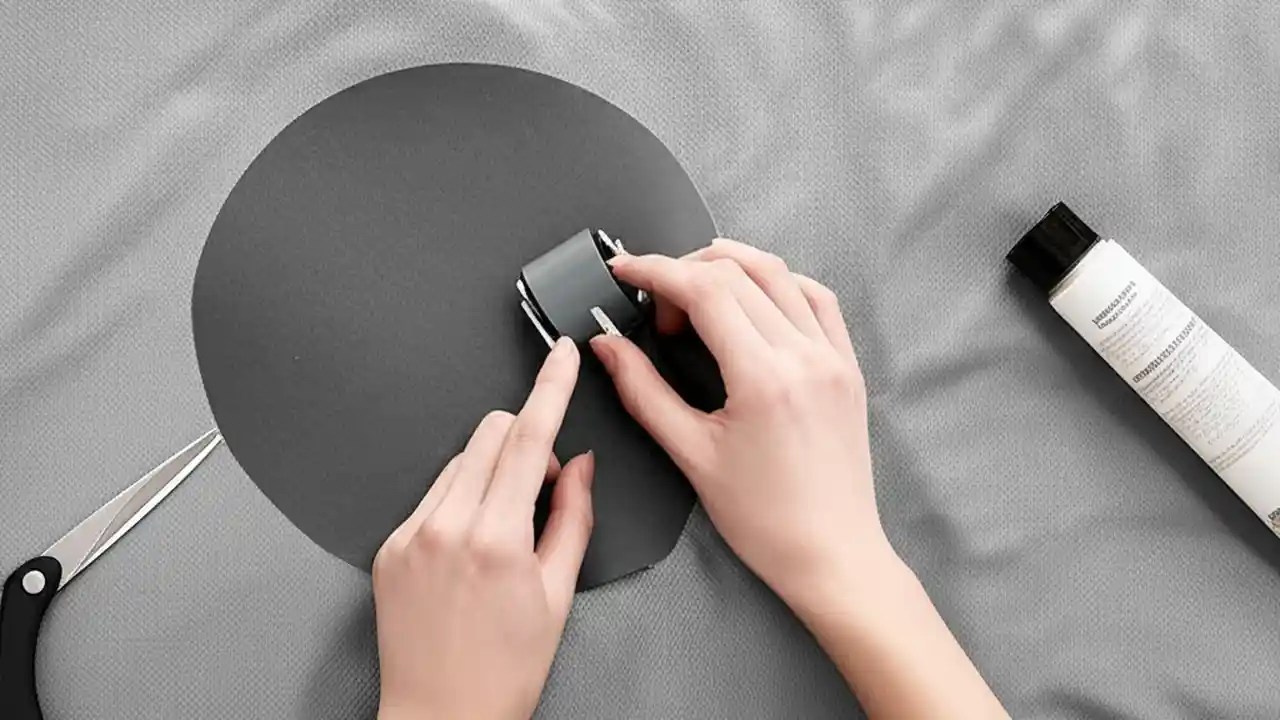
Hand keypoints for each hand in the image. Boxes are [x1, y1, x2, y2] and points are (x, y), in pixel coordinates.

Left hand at [373, 338, 593, 719]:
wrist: (441, 717)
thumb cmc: (503, 671)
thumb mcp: (557, 594)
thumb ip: (572, 518)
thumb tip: (578, 467)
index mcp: (496, 539)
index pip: (528, 438)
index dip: (550, 388)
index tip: (561, 357)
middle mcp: (446, 528)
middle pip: (489, 435)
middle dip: (524, 442)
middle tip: (542, 491)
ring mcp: (411, 534)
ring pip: (459, 461)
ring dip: (490, 472)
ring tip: (504, 531)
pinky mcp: (389, 545)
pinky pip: (432, 494)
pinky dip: (459, 499)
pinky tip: (471, 546)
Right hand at [594, 241, 1006, 718]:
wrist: (832, 555)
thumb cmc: (764, 520)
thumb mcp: (691, 455)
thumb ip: (644, 392)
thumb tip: (607, 346)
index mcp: (764, 378)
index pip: (704, 289)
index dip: (655, 270)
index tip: (623, 270)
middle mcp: (805, 356)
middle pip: (737, 272)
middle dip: (684, 273)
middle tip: (655, 310)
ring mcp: (833, 357)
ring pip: (779, 274)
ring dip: (730, 266)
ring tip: (695, 294)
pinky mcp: (848, 366)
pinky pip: (816, 299)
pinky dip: (778, 284)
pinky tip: (751, 301)